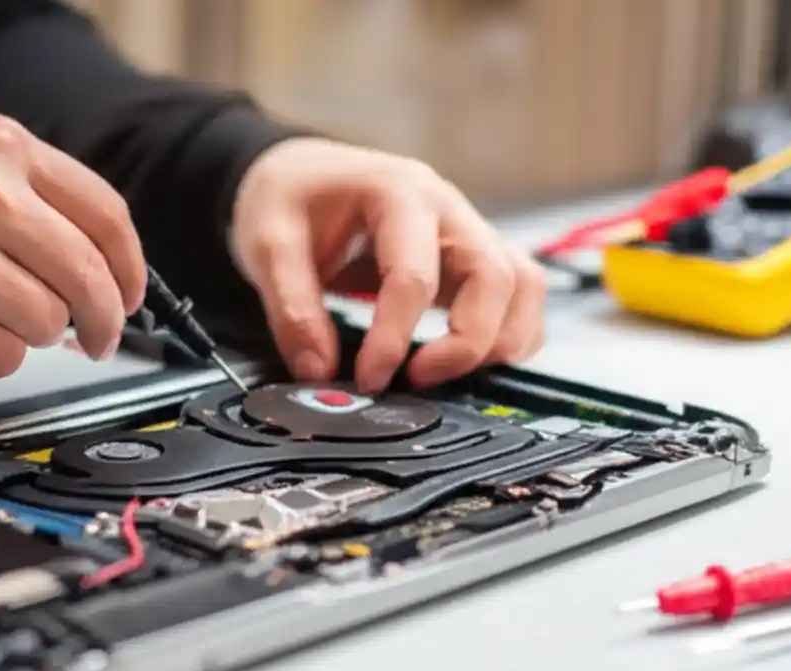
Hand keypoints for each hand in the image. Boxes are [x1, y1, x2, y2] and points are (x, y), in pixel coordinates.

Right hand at [0, 115, 145, 376]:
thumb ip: (21, 195)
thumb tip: (93, 261)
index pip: (104, 212)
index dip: (129, 266)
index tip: (129, 294)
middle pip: (90, 273)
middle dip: (104, 319)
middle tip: (97, 340)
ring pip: (49, 320)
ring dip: (30, 335)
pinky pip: (4, 356)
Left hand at [231, 138, 546, 393]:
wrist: (301, 171)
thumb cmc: (290, 196)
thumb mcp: (268, 243)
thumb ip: (292, 309)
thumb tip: (318, 370)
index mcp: (399, 192)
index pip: (415, 275)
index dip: (393, 337)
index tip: (368, 377)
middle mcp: (447, 207)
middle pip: (495, 276)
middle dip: (466, 342)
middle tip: (418, 379)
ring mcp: (467, 230)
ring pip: (523, 285)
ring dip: (500, 340)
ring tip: (448, 374)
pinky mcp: (471, 256)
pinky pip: (519, 294)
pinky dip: (509, 333)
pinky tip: (468, 361)